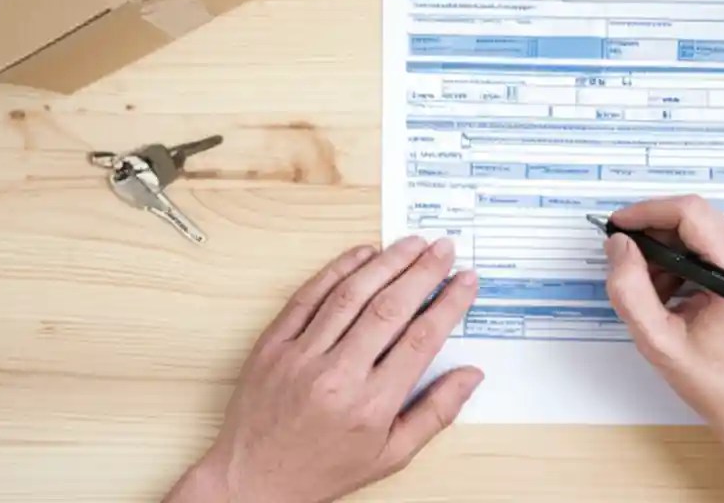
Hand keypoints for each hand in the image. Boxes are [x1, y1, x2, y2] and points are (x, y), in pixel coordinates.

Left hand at [164, 237, 481, 502]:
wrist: (252, 479)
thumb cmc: (322, 470)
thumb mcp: (390, 455)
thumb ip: (435, 413)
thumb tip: (471, 375)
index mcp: (371, 406)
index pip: (421, 340)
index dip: (449, 304)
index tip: (465, 281)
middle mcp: (337, 376)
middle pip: (390, 308)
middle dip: (423, 272)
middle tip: (444, 249)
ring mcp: (301, 356)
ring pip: (351, 294)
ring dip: (387, 263)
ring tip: (411, 244)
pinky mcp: (273, 344)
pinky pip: (309, 296)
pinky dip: (338, 269)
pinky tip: (363, 254)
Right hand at [604, 196, 723, 501]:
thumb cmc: (721, 386)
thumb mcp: (660, 341)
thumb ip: (631, 289)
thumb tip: (619, 247)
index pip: (691, 213)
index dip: (648, 212)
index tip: (617, 226)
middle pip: (697, 220)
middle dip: (654, 235)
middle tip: (624, 262)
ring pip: (702, 236)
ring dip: (668, 254)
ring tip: (647, 292)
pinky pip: (713, 253)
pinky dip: (684, 266)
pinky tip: (668, 299)